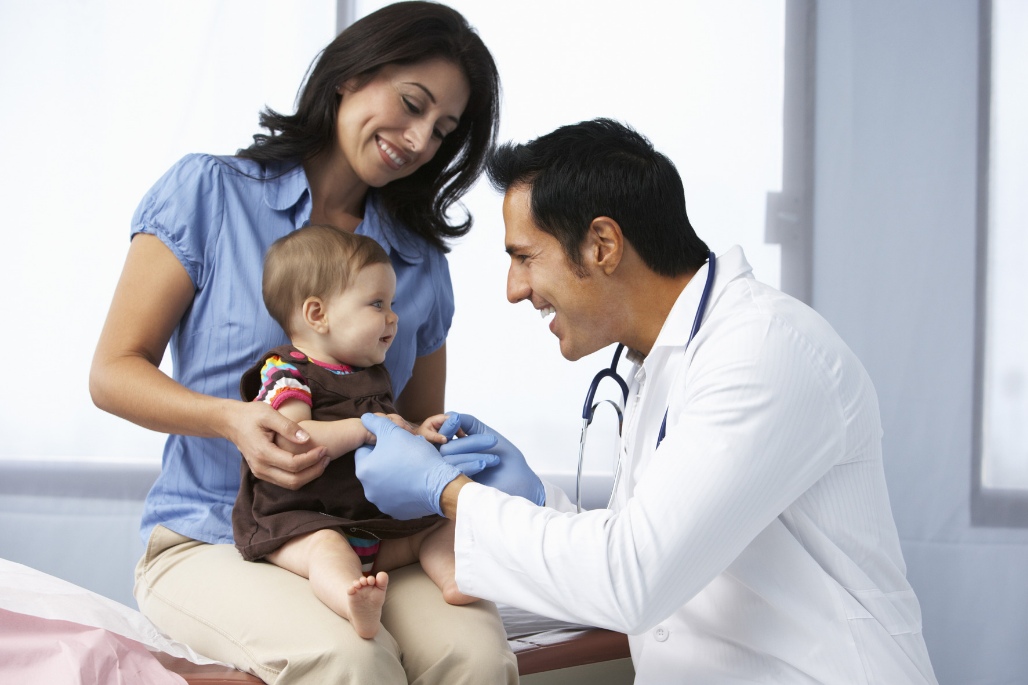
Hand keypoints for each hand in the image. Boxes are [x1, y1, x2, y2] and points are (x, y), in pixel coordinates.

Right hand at [223, 400, 327, 489]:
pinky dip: (301, 476)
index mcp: (262, 452)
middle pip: (294, 480)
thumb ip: (288, 427)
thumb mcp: (269, 414)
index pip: (293, 464)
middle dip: (314, 471)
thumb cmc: (251, 415)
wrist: (231, 422)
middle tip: (327, 457)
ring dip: (309, 475)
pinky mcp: (263, 473)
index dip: (312, 459)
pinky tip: (310, 463)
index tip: (325, 448)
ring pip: (290, 484)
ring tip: (323, 460)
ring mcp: (260, 473)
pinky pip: (285, 481)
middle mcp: (260, 467)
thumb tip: (307, 439)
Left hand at [356, 414, 498, 518]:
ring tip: (411, 466)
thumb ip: (376, 423)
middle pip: (375, 467)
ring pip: (386, 482)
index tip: (395, 442)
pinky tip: (415, 480)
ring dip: (394, 474)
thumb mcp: (394, 432)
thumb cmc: (415, 456)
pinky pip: (397, 496)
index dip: (380, 443)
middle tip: (404, 452)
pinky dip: (404, 488)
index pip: (365, 450)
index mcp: (364, 471)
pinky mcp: (397, 512)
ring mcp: (383, 503)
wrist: (439, 483)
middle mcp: (368, 490)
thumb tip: (365, 418)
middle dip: (387, 459)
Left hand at [415, 412, 467, 444]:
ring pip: (453, 428)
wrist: (416, 441)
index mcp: (436, 419)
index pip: (448, 418)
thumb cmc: (420, 436)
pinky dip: (456, 436)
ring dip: (458, 433)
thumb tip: (445, 439)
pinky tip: (459, 441)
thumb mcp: (426, 436)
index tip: (460, 429)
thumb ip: (435, 437)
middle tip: (463, 436)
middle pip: (452, 423)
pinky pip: (452, 432)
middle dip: (458, 429)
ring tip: (463, 439)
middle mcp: (441, 422)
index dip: (455, 423)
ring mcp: (443, 427)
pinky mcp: (444, 432)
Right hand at [438, 413, 544, 505]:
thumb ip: (468, 423)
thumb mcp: (486, 434)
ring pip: (449, 459)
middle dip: (470, 442)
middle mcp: (450, 462)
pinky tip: (484, 465)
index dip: (446, 426)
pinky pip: (454, 474)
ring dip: (473, 454)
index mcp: (456, 449)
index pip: (441, 434)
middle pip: (445, 447)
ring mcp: (452, 476)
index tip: (457, 420)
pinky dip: (469, 466)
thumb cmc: (506, 459)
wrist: (519, 483)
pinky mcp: (457, 490)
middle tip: (494, 441)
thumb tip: (450, 414)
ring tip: (496, 459)